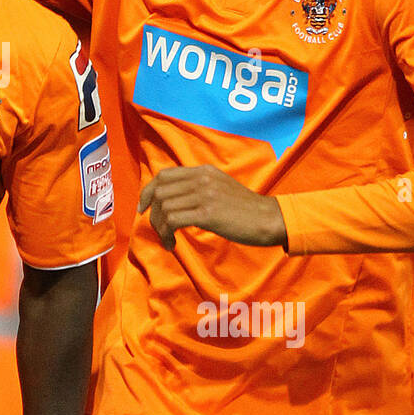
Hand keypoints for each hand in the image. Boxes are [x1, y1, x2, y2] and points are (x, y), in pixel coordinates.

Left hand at [138, 165, 287, 249]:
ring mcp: (204, 195)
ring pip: (164, 207)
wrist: (269, 219)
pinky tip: (173, 243)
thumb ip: (199, 187)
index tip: (144, 208)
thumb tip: (173, 198)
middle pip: (160, 191)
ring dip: (160, 227)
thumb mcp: (220, 187)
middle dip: (152, 213)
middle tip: (158, 229)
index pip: (164, 175)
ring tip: (168, 239)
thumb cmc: (245, 209)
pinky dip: (167, 234)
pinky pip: (173, 221)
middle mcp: (201, 178)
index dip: (148, 191)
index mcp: (203, 171)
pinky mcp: (208, 213)